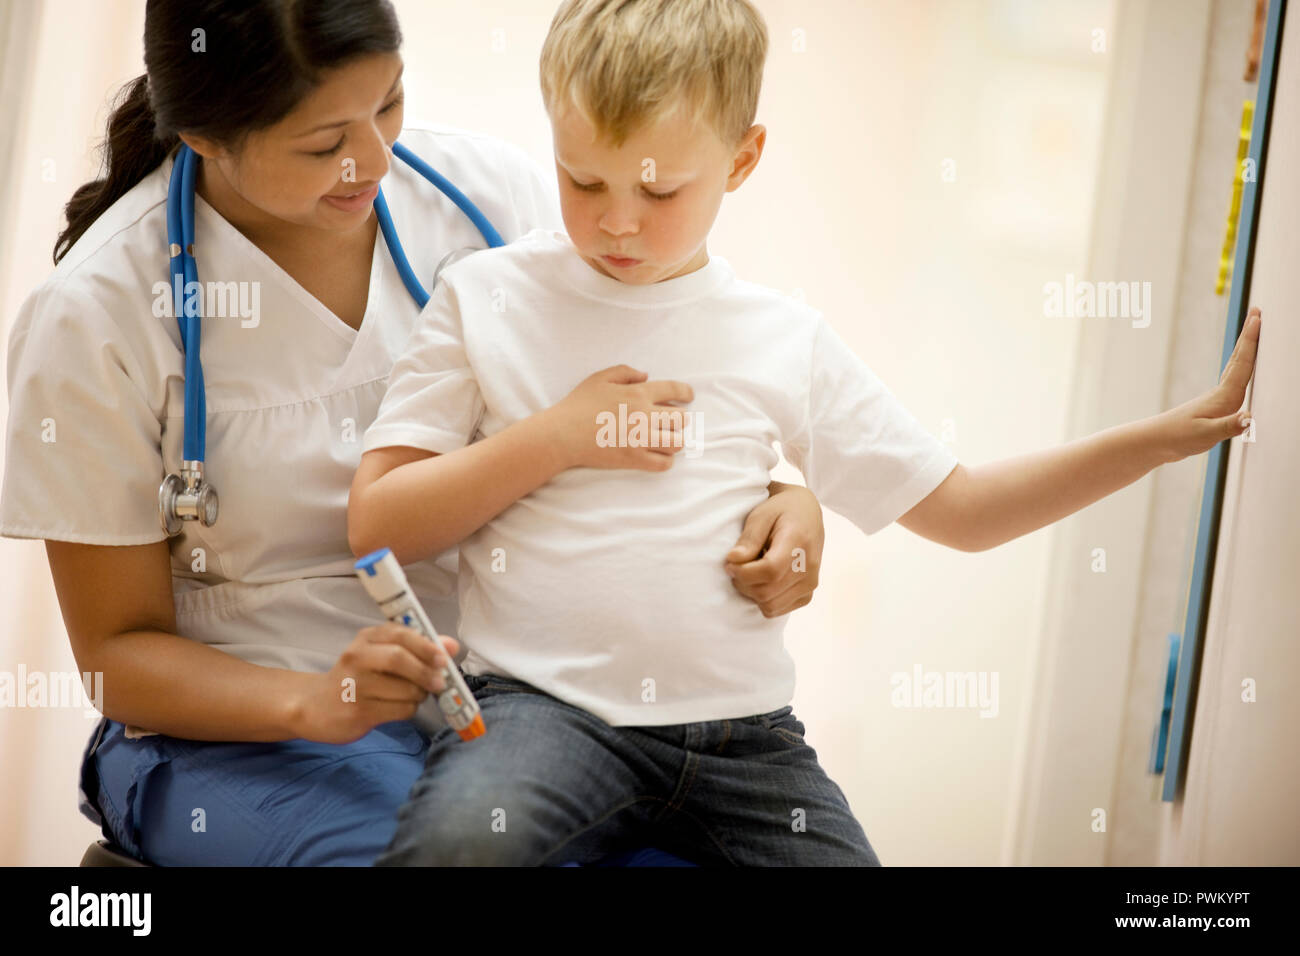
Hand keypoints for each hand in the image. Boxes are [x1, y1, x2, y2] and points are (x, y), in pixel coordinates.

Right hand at [292, 623, 459, 743]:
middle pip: (399, 659)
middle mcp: (357, 658)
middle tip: (440, 682)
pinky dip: (409, 709)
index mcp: (366, 638)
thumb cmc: (357, 677)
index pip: (400, 633)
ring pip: (404, 689)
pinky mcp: (358, 712)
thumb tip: (452, 646)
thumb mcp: (381, 654)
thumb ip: (417, 647)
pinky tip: (400, 707)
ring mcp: (355, 686)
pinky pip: (399, 710)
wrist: (315, 706)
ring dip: (420, 695)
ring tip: (416, 695)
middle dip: (426, 672)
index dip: (426, 645)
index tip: (444, 658)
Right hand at [540, 364, 694, 470]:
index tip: (688, 397)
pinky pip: (663, 463)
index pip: (675, 390)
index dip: (686, 392)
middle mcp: (645, 415)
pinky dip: (666, 460)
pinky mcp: (634, 459)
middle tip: (671, 422)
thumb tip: (646, 375)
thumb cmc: (579, 404)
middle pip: (680, 419)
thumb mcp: (599, 378)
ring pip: (676, 442)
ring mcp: (641, 439)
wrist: (562, 434)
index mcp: (638, 393)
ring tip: (666, 439)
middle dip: (679, 419)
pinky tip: (660, 456)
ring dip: (674, 440)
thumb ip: (625, 372)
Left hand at [726, 482, 823, 616]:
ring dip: (751, 592)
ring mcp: (810, 584)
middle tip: (735, 566)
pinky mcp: (806, 595)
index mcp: (798, 542)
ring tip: (750, 571)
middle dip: (743, 583)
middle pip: (766, 592)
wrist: (806, 514)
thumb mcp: (761, 515)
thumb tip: (733, 560)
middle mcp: (809, 567)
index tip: (730, 563)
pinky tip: (762, 579)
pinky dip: (762, 599)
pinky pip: (776, 609)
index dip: (744, 572)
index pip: (770, 570)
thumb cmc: (780, 512)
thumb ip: (749, 539)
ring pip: (769, 605)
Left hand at [1158, 307, 1260, 462]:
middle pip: (1239, 359)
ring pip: (1236, 367)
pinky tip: (1243, 367)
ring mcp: (1218, 398)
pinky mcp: (1216, 406)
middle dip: (1250, 336)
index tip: (1257, 318)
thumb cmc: (1178, 437)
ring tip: (1254, 332)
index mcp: (1224, 396)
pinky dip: (1242, 366)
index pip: (1242, 364)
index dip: (1251, 341)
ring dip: (1246, 348)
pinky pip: (1234, 380)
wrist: (1157, 442)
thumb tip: (1249, 419)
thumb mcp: (1205, 435)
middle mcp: (1222, 393)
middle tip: (1257, 311)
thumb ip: (1229, 426)